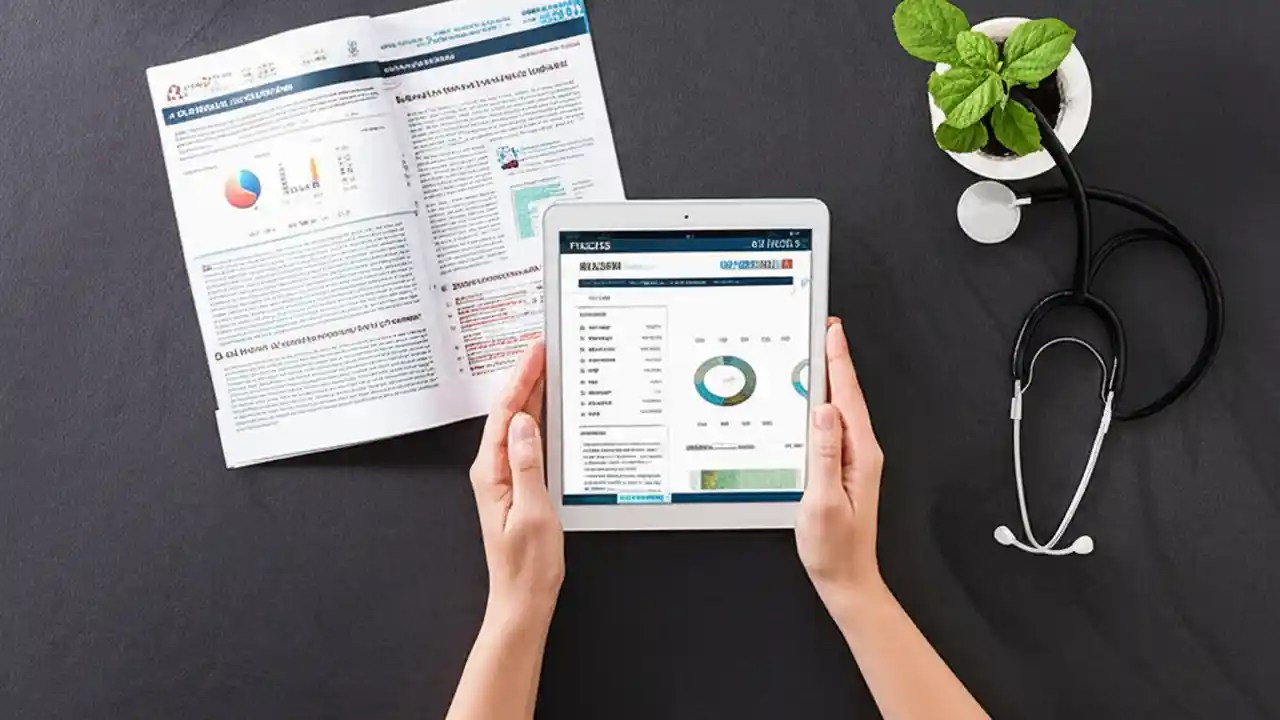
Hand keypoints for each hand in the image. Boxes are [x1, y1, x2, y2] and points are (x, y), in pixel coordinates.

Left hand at [468, 341, 563, 625]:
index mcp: (492, 472)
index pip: (507, 413)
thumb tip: (525, 424)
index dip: (522, 378)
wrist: (523, 598)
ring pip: (518, 423)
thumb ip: (529, 465)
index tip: (535, 352)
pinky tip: (548, 407)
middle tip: (543, 346)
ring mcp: (504, 475)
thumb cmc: (528, 565)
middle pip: (510, 412)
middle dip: (526, 376)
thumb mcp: (534, 513)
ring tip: (546, 365)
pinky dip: (538, 417)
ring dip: (532, 393)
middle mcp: (493, 469)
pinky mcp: (517, 484)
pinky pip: (527, 441)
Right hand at [796, 319, 886, 617]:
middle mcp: (862, 452)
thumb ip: (823, 454)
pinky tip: (814, 398)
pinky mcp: (844, 467)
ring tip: (819, 352)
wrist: (846, 578)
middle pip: (847, 396)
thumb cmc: (834, 548)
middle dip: (836, 360)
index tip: (831, 333)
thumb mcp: (822, 501)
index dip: (838, 362)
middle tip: (824, 329)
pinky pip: (834, 426)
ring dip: (830, 379)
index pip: (847, 397)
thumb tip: (823, 412)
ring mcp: (854, 459)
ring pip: (841, 408)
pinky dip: (824, 404)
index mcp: (860, 455)